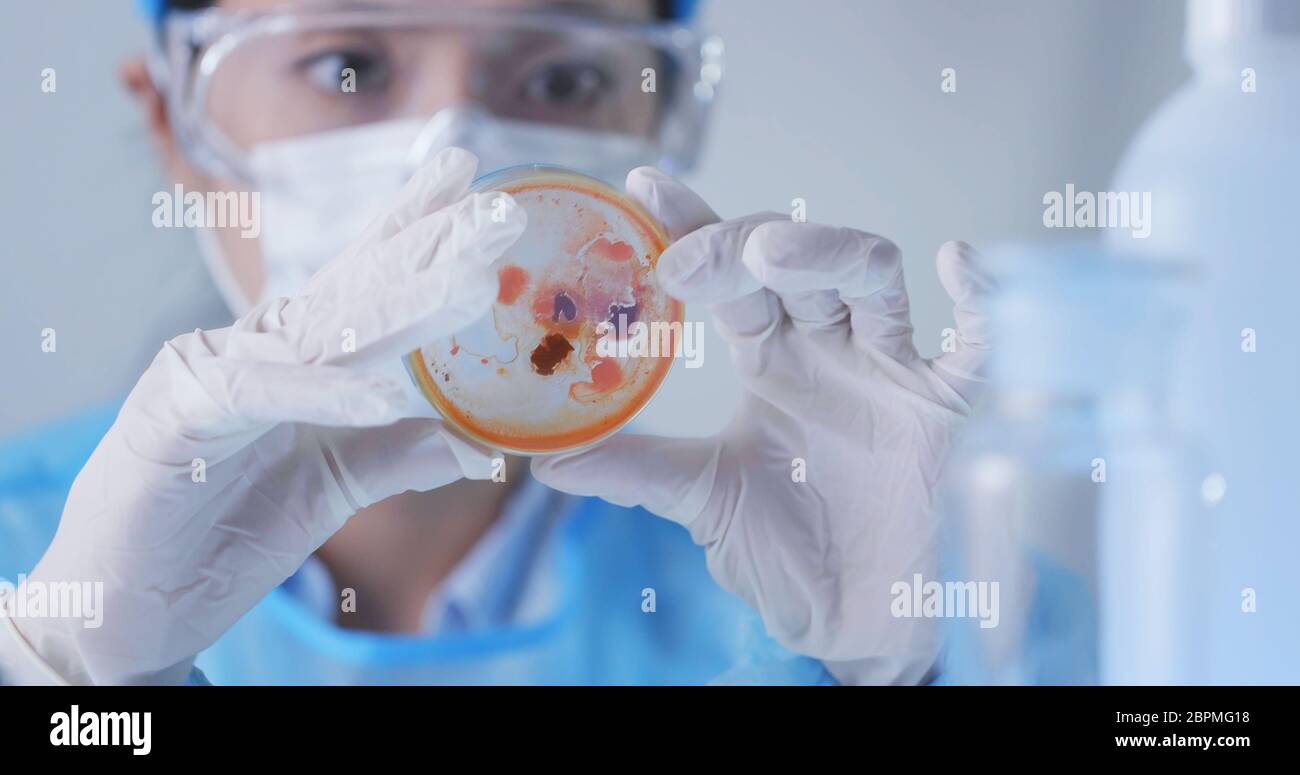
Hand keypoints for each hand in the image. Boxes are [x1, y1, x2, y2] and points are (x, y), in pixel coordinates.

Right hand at [13, 149, 523, 684]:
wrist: (131, 603)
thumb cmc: (224, 534)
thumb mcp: (330, 489)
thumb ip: (395, 457)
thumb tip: (477, 446)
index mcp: (297, 356)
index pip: (367, 284)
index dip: (420, 234)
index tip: (478, 188)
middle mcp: (259, 348)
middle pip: (353, 288)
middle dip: (427, 246)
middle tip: (496, 209)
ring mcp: (213, 369)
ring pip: (316, 331)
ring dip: (395, 305)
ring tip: (467, 279)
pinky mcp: (174, 411)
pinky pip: (257, 394)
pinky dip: (319, 395)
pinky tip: (380, 396)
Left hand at [532, 169, 992, 684]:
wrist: (848, 618)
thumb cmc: (783, 548)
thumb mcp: (698, 498)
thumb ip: (630, 468)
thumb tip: (540, 454)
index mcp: (770, 353)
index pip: (728, 273)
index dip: (691, 224)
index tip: (642, 187)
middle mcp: (828, 345)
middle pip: (793, 261)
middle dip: (742, 245)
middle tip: (691, 260)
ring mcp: (889, 369)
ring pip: (870, 278)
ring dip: (827, 253)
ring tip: (774, 252)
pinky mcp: (944, 407)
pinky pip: (976, 344)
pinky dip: (978, 301)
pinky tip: (955, 263)